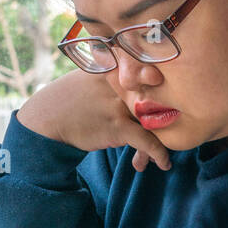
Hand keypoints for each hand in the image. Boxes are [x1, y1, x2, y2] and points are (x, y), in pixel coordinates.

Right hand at [16, 68, 172, 172]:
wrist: (48, 120)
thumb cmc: (71, 98)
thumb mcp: (91, 75)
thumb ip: (116, 74)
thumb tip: (143, 76)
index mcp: (115, 65)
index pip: (147, 64)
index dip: (164, 73)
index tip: (171, 82)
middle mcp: (120, 81)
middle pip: (157, 90)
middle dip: (171, 103)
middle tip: (179, 115)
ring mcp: (120, 104)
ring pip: (155, 117)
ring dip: (164, 134)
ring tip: (166, 147)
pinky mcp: (117, 127)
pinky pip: (146, 140)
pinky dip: (158, 153)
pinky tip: (164, 163)